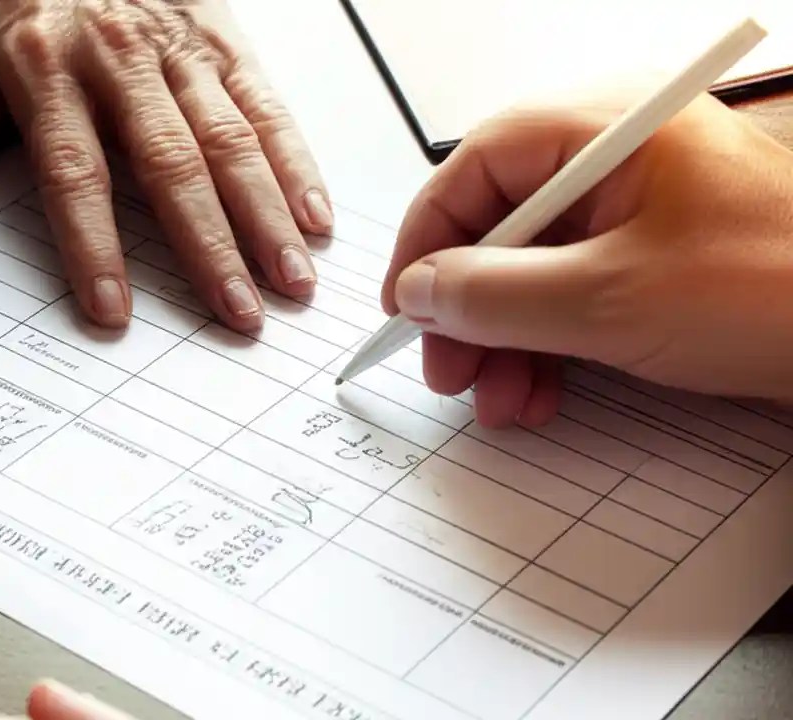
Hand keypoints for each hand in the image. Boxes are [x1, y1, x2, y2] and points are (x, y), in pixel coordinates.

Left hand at [0, 0, 331, 332]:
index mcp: (47, 66)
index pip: (73, 172)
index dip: (93, 244)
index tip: (113, 309)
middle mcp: (120, 57)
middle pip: (170, 164)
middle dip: (210, 246)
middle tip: (239, 314)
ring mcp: (179, 46)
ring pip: (230, 138)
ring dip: (267, 215)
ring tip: (291, 280)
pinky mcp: (223, 36)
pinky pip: (267, 103)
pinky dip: (295, 161)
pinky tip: (314, 215)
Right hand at [379, 94, 792, 427]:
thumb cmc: (781, 291)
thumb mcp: (609, 301)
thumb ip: (495, 295)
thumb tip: (422, 291)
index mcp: (604, 128)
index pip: (473, 169)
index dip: (428, 244)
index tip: (406, 309)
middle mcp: (616, 157)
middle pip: (500, 225)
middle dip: (469, 309)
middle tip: (452, 371)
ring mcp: (639, 207)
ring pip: (534, 267)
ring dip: (506, 340)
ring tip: (503, 400)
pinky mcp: (658, 255)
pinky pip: (576, 289)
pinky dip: (550, 343)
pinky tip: (543, 392)